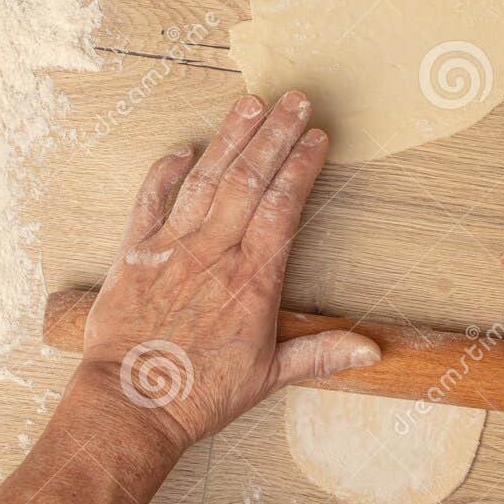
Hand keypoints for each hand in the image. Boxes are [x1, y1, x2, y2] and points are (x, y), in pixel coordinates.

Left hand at [79, 92, 380, 449]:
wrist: (130, 404)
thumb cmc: (199, 395)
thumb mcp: (269, 377)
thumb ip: (321, 354)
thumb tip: (373, 350)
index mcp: (252, 281)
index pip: (281, 208)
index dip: (300, 167)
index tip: (316, 136)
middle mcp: (214, 255)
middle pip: (248, 180)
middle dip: (274, 135)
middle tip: (294, 99)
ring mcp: (171, 250)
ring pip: (205, 181)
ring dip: (230, 139)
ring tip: (250, 104)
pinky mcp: (134, 254)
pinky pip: (149, 201)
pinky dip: (164, 172)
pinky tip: (183, 150)